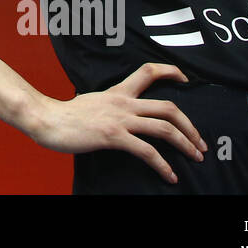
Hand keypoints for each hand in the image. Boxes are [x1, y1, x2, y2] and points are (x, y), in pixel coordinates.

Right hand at [29, 63, 206, 183]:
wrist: (47, 119)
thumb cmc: (65, 114)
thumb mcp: (92, 101)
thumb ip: (109, 104)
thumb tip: (117, 112)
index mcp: (118, 91)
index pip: (149, 72)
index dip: (171, 72)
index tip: (186, 79)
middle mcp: (123, 102)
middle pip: (168, 107)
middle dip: (190, 126)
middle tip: (200, 141)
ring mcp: (120, 119)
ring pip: (164, 128)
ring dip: (186, 143)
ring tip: (196, 157)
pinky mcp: (114, 136)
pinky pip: (147, 151)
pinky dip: (163, 165)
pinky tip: (170, 175)